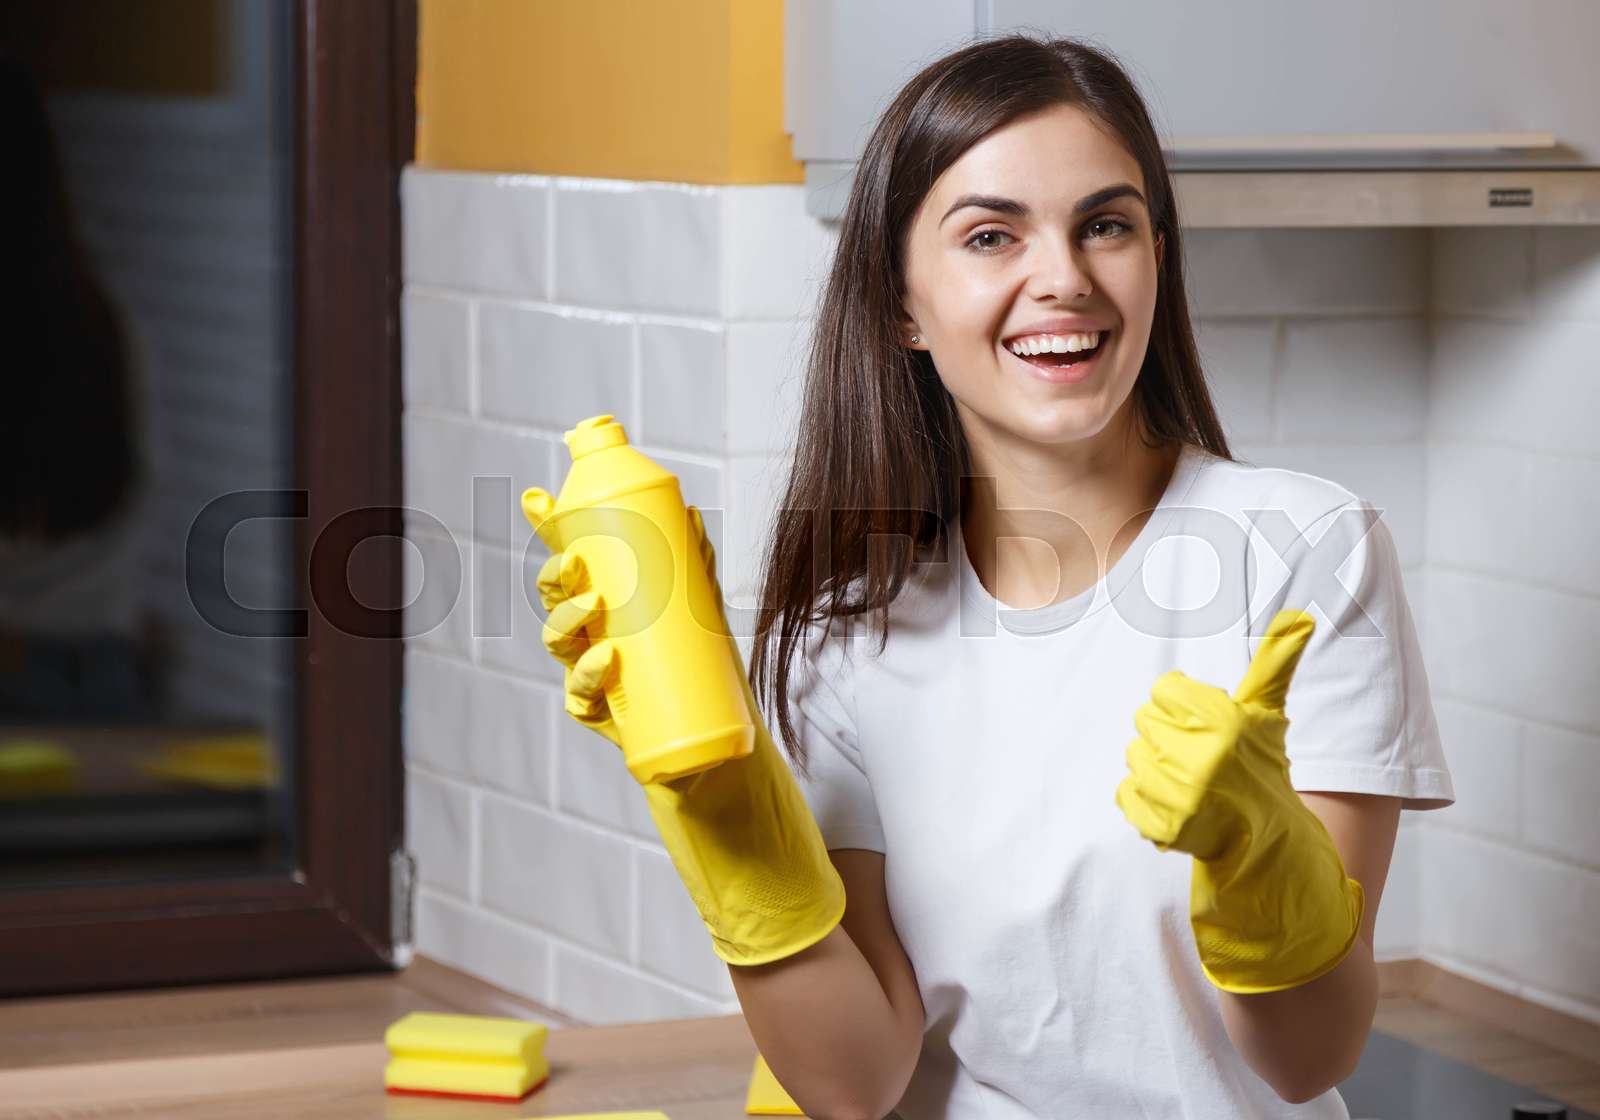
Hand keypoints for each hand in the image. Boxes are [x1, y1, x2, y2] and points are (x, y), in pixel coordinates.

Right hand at [527, 494, 731, 749]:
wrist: (708, 733)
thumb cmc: (692, 660)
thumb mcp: (696, 607)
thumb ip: (691, 563)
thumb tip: (690, 513)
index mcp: (598, 597)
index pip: (569, 560)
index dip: (547, 530)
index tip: (538, 500)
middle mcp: (584, 632)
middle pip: (553, 598)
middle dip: (555, 576)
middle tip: (575, 561)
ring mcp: (584, 670)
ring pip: (557, 641)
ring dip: (566, 619)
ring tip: (593, 604)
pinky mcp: (595, 710)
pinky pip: (579, 694)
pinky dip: (587, 674)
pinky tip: (605, 659)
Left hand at [1114, 608, 1364, 992]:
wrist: (1265, 843)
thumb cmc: (1260, 767)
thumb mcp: (1268, 713)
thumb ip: (1277, 662)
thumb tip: (1303, 614)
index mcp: (1224, 721)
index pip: (1163, 689)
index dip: (1180, 706)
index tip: (1203, 727)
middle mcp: (1202, 756)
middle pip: (1143, 721)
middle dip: (1166, 737)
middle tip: (1197, 758)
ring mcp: (1180, 794)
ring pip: (1132, 757)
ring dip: (1154, 768)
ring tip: (1189, 783)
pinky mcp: (1162, 826)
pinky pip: (1123, 793)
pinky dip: (1141, 799)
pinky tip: (1173, 804)